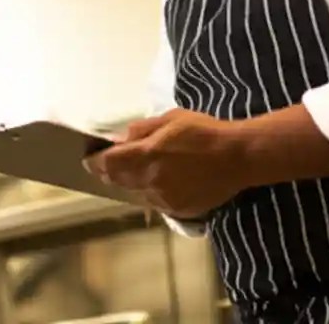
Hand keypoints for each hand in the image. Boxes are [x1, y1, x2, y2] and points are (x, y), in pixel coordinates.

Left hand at [84, 109, 248, 218]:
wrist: (238, 157)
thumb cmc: (205, 131)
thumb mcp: (171, 118)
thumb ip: (143, 130)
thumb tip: (122, 139)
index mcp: (146, 155)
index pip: (107, 164)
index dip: (95, 162)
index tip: (89, 159)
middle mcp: (151, 181)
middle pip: (117, 181)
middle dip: (109, 172)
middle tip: (108, 165)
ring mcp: (164, 199)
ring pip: (136, 193)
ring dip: (132, 183)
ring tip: (140, 171)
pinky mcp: (178, 210)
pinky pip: (156, 202)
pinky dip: (152, 192)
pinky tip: (163, 181)